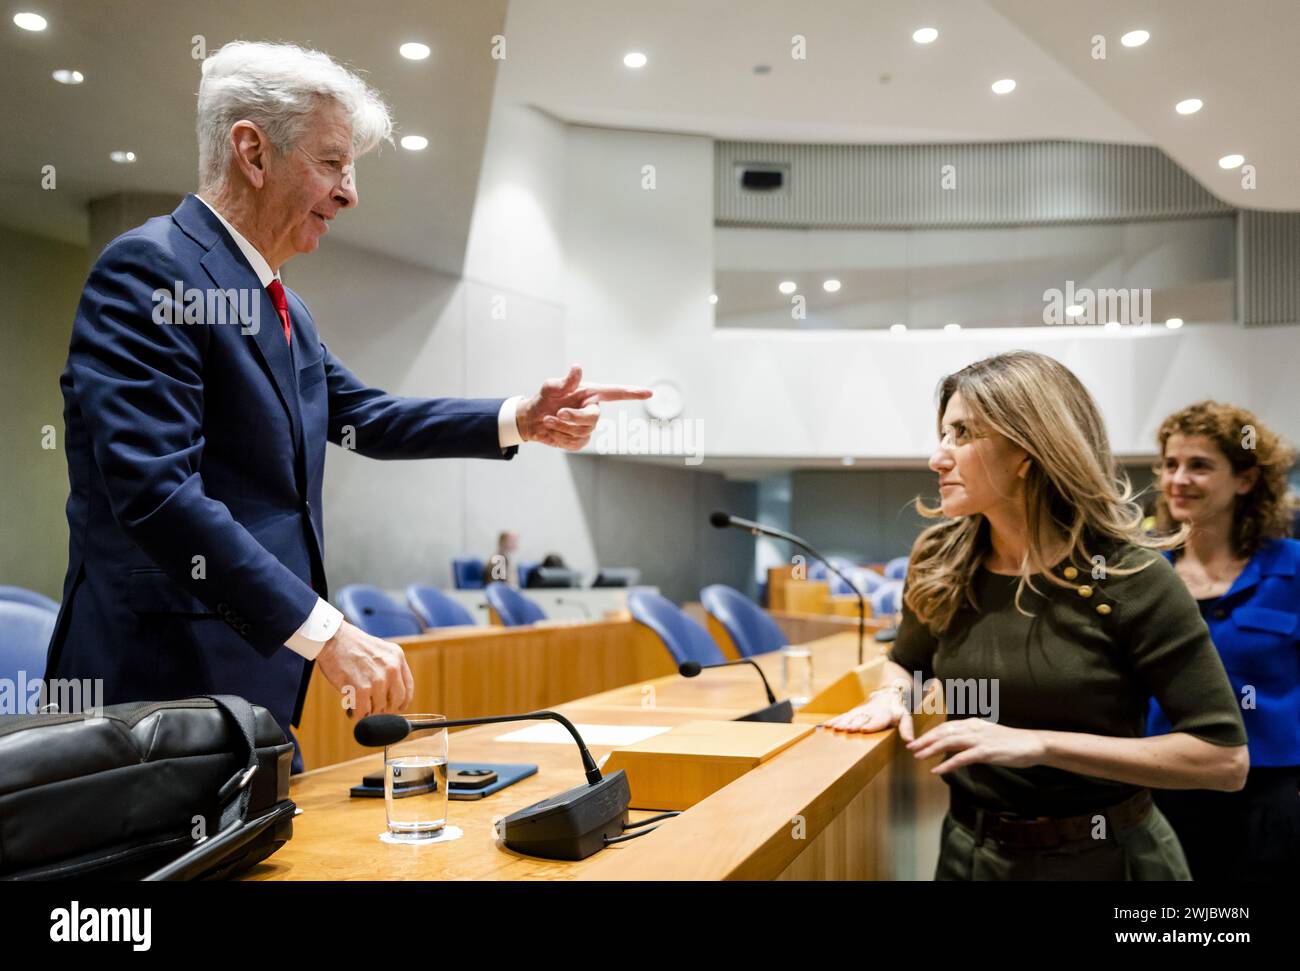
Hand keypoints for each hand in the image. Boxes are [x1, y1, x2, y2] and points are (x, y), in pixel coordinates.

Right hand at [315, 620, 414, 718]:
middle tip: (372, 708)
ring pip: (379, 709)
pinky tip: (351, 707)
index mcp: (397, 658)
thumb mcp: (380, 650)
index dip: (401, 703)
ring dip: (367, 710)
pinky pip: (364, 712)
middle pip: (396, 702)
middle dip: (384, 709)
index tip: (395, 708)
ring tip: (357, 702)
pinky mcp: (362, 688)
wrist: (332, 638)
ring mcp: (378, 679)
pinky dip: (356, 713)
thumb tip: (391, 696)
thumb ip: (389, 669)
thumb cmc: (352, 646)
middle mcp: (392, 668)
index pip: (407, 689)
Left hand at [516, 364, 651, 449]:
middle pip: (594, 418)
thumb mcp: (551, 387)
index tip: (649, 393)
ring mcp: (588, 428)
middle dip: (573, 418)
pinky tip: (552, 430)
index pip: (616, 393)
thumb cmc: (544, 399)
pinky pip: (574, 443)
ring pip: (581, 432)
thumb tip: (577, 368)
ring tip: (547, 420)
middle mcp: (593, 410)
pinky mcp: (580, 442)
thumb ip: (565, 381)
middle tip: (555, 414)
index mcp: (591, 394)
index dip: (633, 393)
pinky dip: (559, 438)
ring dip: (560, 426)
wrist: (532, 419)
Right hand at [823, 689, 914, 741]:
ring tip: (832, 728)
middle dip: (851, 724)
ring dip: (841, 722)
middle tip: (842, 729)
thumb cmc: (896, 710)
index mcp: (884, 714)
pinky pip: (843, 716)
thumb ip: (907, 728)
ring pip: (850, 716)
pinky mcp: (853, 712)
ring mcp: (860, 711)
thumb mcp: (905, 716)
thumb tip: (910, 741)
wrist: (886, 693)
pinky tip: (825, 726)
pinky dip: (834, 720)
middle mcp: (870, 712)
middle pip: (860, 718)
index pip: (878, 719)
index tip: (864, 729)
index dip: (871, 724)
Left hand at [907, 718, 1045, 773]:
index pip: (946, 727)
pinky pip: (962, 758)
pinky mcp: (986, 752)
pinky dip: (947, 764)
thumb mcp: (989, 735)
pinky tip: (937, 769)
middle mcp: (974, 729)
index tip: (918, 740)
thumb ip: (973, 737)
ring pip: (949, 742)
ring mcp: (979, 740)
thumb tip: (959, 743)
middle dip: (925, 740)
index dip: (930, 733)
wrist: (1033, 744)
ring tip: (918, 757)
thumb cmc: (1012, 742)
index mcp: (974, 724)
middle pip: (943, 733)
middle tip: (911, 748)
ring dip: (931, 749)